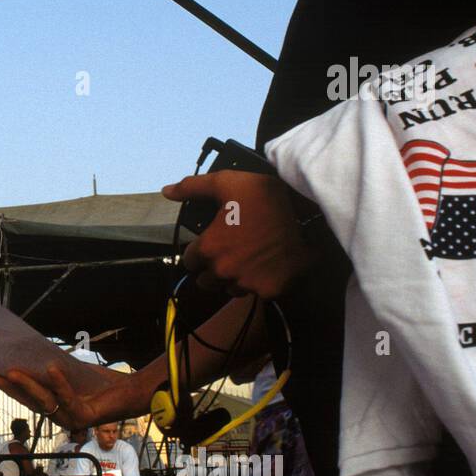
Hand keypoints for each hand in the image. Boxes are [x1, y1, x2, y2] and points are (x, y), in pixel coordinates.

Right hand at [0, 361, 137, 431]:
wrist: (130, 391)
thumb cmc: (100, 382)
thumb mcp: (71, 371)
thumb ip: (51, 368)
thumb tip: (28, 350)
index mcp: (54, 407)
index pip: (26, 397)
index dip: (7, 386)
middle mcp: (59, 417)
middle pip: (29, 401)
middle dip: (8, 387)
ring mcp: (70, 420)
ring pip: (44, 402)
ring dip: (28, 385)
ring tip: (12, 370)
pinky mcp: (84, 418)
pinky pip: (68, 399)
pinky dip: (59, 383)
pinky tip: (52, 368)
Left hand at [161, 171, 315, 298]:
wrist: (308, 212)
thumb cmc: (263, 196)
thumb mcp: (226, 182)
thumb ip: (193, 187)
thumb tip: (166, 191)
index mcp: (208, 248)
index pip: (189, 261)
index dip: (199, 251)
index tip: (212, 243)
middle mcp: (223, 271)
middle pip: (205, 281)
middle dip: (212, 269)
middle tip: (230, 252)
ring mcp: (246, 283)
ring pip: (228, 290)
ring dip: (233, 279)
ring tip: (248, 259)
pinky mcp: (268, 291)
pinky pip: (255, 293)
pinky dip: (258, 283)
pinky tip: (266, 266)